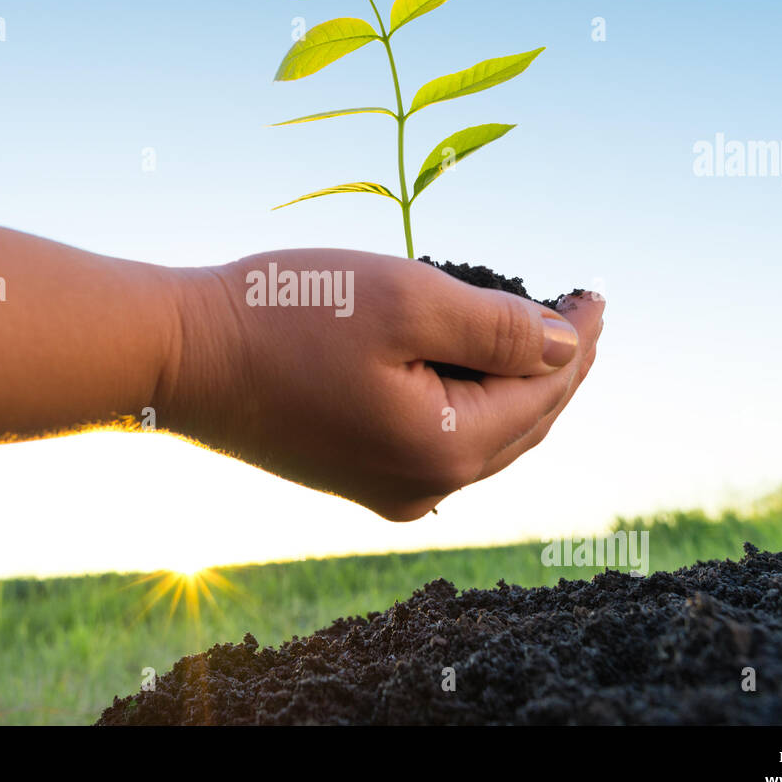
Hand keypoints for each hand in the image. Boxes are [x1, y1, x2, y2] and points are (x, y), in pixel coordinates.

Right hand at [162, 249, 604, 520]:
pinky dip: (466, 401)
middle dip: (557, 368)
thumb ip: (499, 325)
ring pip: (481, 435)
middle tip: (581, 316)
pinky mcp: (353, 476)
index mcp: (445, 447)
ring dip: (513, 385)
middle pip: (521, 424)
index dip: (581, 340)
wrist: (182, 356)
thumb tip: (566, 346)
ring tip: (537, 335)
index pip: (545, 393)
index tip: (598, 293)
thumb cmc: (288, 315)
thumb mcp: (408, 298)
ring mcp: (385, 488)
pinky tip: (468, 369)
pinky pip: (438, 441)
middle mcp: (423, 485)